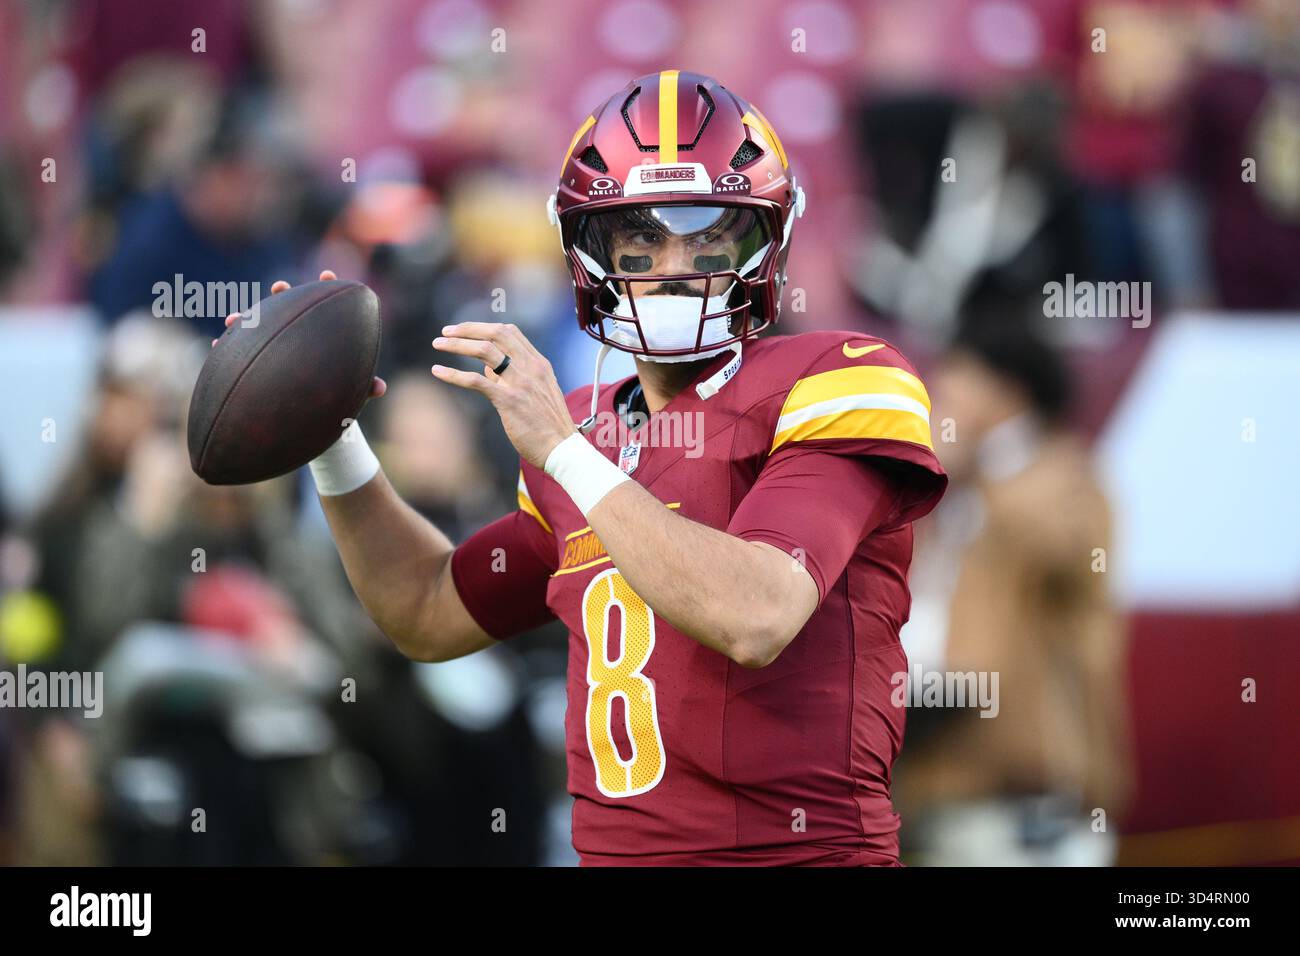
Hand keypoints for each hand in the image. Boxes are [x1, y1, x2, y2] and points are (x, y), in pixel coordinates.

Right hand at [213, 269, 386, 400]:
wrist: (314, 408)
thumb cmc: (337, 392)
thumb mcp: (351, 390)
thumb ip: (364, 387)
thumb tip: (380, 388)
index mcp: (321, 331)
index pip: (325, 303)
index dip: (326, 288)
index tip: (328, 275)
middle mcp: (296, 331)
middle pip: (288, 306)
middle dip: (282, 294)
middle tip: (280, 287)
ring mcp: (274, 341)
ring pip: (257, 325)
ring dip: (245, 318)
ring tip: (234, 318)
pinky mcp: (257, 356)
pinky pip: (239, 350)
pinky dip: (227, 347)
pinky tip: (217, 345)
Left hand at [431, 322, 575, 468]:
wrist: (562, 449)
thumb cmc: (549, 426)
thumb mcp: (539, 393)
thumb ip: (516, 377)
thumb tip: (487, 369)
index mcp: (538, 363)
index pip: (510, 332)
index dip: (483, 327)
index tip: (464, 330)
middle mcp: (530, 367)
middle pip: (496, 333)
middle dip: (468, 328)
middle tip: (446, 332)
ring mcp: (520, 382)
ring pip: (485, 351)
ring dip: (457, 344)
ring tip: (437, 344)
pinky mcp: (509, 401)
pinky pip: (476, 381)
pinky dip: (453, 374)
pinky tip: (438, 371)